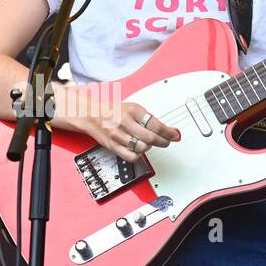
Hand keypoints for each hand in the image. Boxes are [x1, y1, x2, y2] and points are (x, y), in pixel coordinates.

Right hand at [47, 83, 179, 162]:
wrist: (92, 115)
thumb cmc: (114, 112)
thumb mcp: (133, 109)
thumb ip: (148, 119)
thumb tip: (167, 130)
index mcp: (133, 110)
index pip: (156, 124)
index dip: (168, 132)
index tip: (174, 135)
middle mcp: (125, 121)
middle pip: (151, 137)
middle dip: (163, 142)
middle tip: (166, 142)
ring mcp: (118, 134)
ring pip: (142, 148)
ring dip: (148, 148)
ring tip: (147, 144)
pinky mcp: (112, 145)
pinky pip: (131, 156)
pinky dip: (137, 155)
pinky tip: (137, 150)